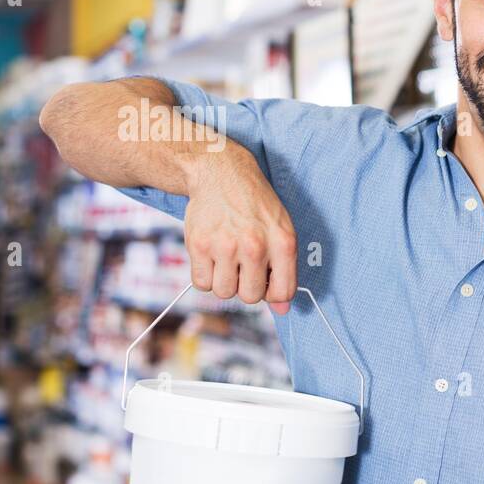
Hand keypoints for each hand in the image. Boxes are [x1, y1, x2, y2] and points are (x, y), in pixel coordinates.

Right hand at [182, 145, 297, 314]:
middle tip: (243, 267)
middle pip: (250, 297)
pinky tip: (212, 257)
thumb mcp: (281, 231)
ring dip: (225, 282)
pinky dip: (205, 276)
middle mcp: (254, 246)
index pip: (283, 292)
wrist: (221, 173)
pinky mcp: (198, 244)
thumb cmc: (256, 205)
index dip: (273, 294)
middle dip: (247, 287)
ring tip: (228, 259)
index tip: (266, 282)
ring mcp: (224, 246)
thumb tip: (282, 310)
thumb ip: (285, 270)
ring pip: (224, 293)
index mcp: (283, 243)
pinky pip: (201, 284)